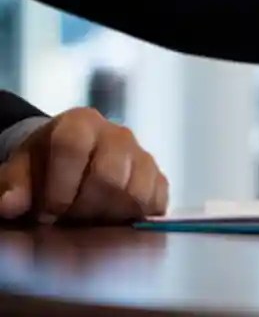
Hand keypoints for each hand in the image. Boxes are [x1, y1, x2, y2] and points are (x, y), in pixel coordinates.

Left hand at [0, 108, 168, 223]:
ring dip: (110, 216)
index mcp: (80, 123)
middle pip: (109, 176)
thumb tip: (10, 204)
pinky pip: (156, 202)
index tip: (46, 212)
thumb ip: (13, 185)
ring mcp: (142, 156)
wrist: (76, 158)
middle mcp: (117, 134)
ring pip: (136, 193)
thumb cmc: (47, 163)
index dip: (58, 187)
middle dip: (85, 207)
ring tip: (91, 220)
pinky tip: (113, 220)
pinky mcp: (158, 177)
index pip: (73, 147)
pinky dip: (135, 218)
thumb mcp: (22, 168)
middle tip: (69, 219)